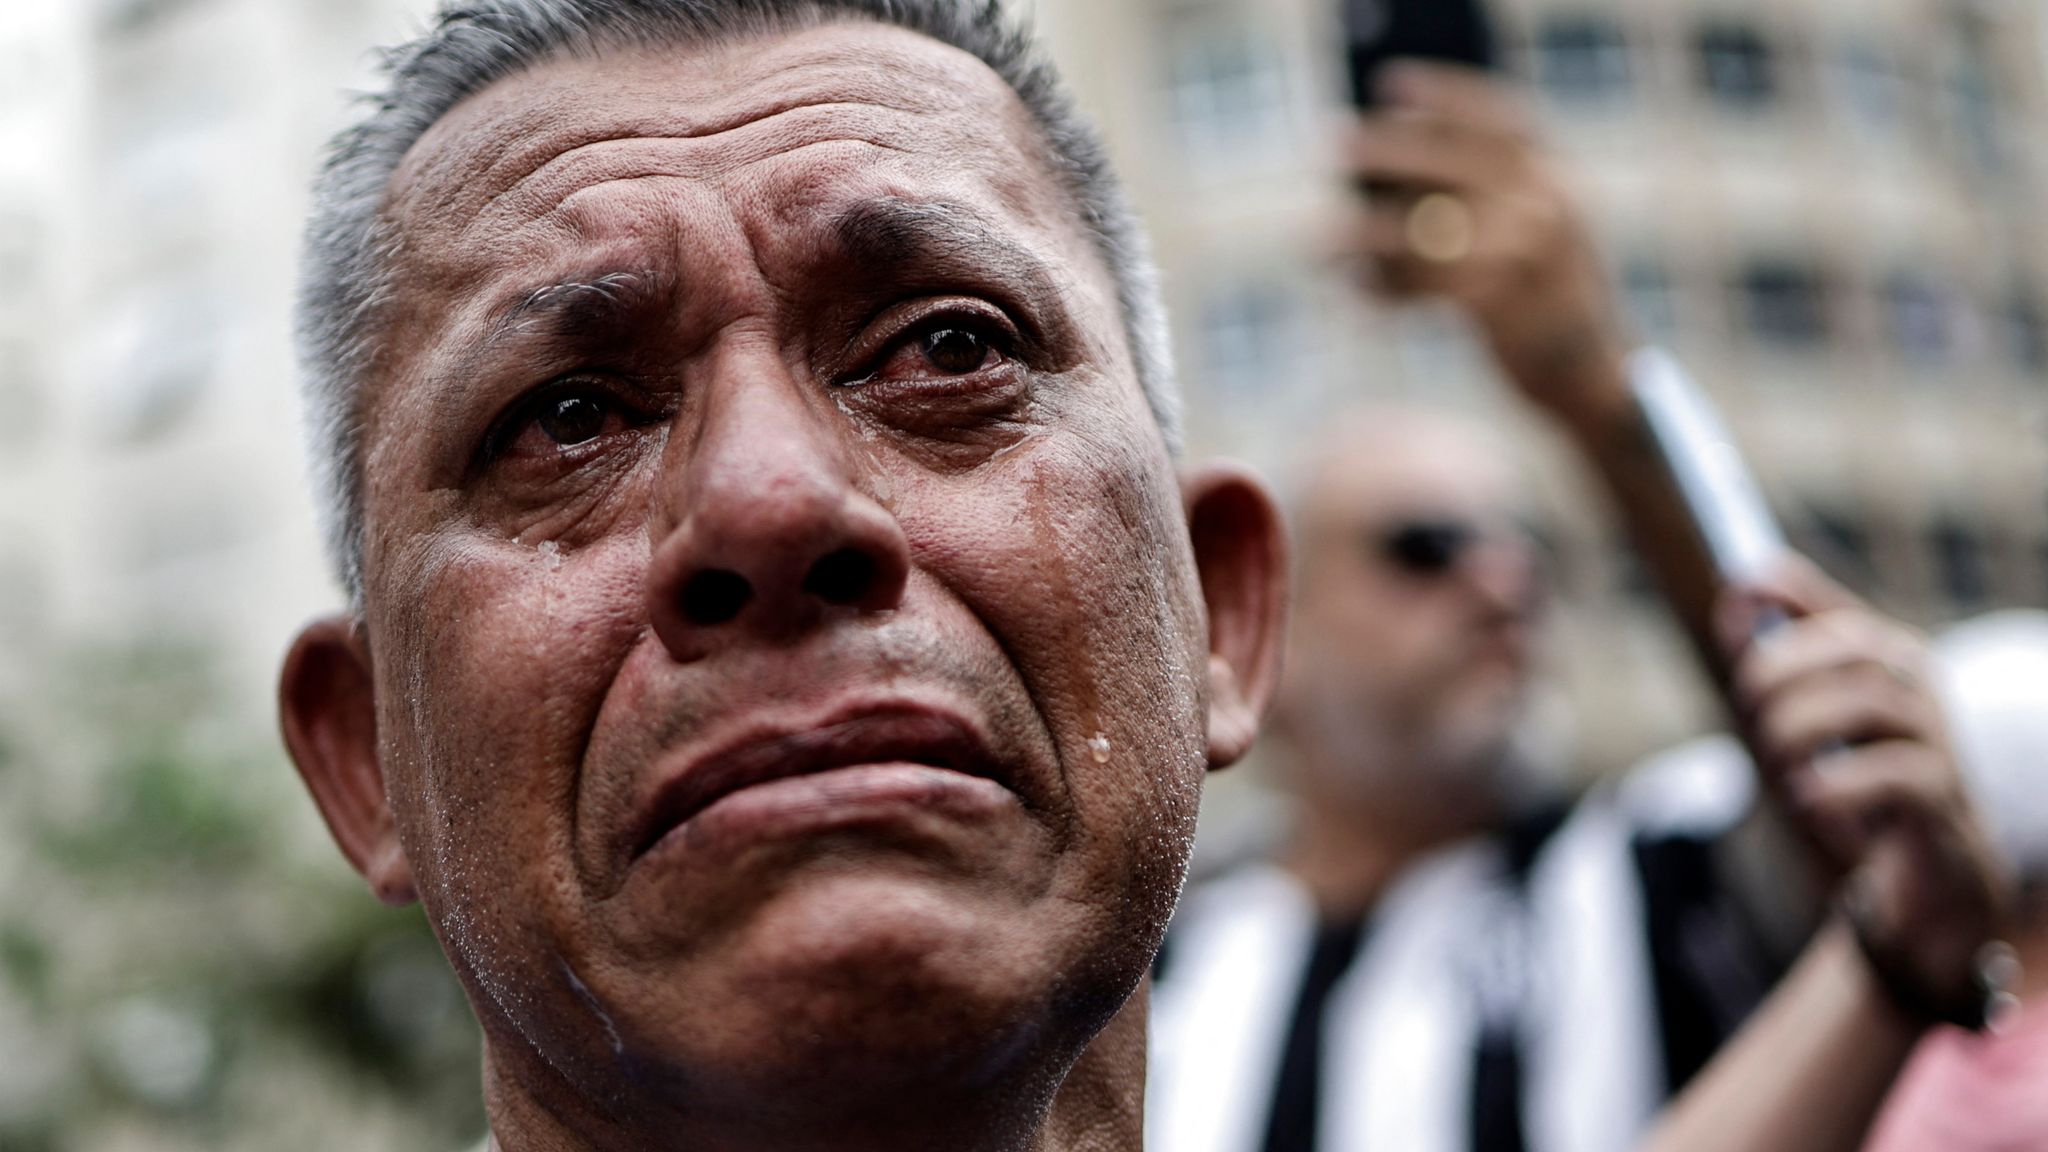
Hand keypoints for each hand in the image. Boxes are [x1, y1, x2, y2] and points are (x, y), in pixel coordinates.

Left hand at [1334, 63, 1631, 431]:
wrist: (1590, 374)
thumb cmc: (1545, 298)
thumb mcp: (1537, 233)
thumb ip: (1487, 199)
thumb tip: (1390, 178)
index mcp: (1557, 178)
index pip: (1503, 119)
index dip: (1447, 96)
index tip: (1390, 84)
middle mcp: (1548, 207)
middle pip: (1456, 164)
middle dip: (1391, 151)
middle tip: (1336, 143)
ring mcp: (1527, 256)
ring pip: (1429, 234)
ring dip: (1366, 236)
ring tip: (1318, 240)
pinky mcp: (1501, 308)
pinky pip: (1425, 288)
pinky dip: (1385, 290)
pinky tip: (1356, 289)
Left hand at [1720, 557, 2011, 1024]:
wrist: (1929, 874)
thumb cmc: (1860, 786)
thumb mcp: (1810, 723)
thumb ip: (1775, 666)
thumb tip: (1734, 602)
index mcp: (1886, 661)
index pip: (1839, 610)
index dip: (1789, 594)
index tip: (1738, 590)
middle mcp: (1918, 690)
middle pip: (1855, 647)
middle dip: (1783, 669)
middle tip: (1748, 707)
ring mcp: (1937, 742)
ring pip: (1873, 702)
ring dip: (1801, 724)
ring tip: (1776, 754)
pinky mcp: (1943, 800)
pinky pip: (1899, 776)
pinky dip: (1840, 785)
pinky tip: (1808, 797)